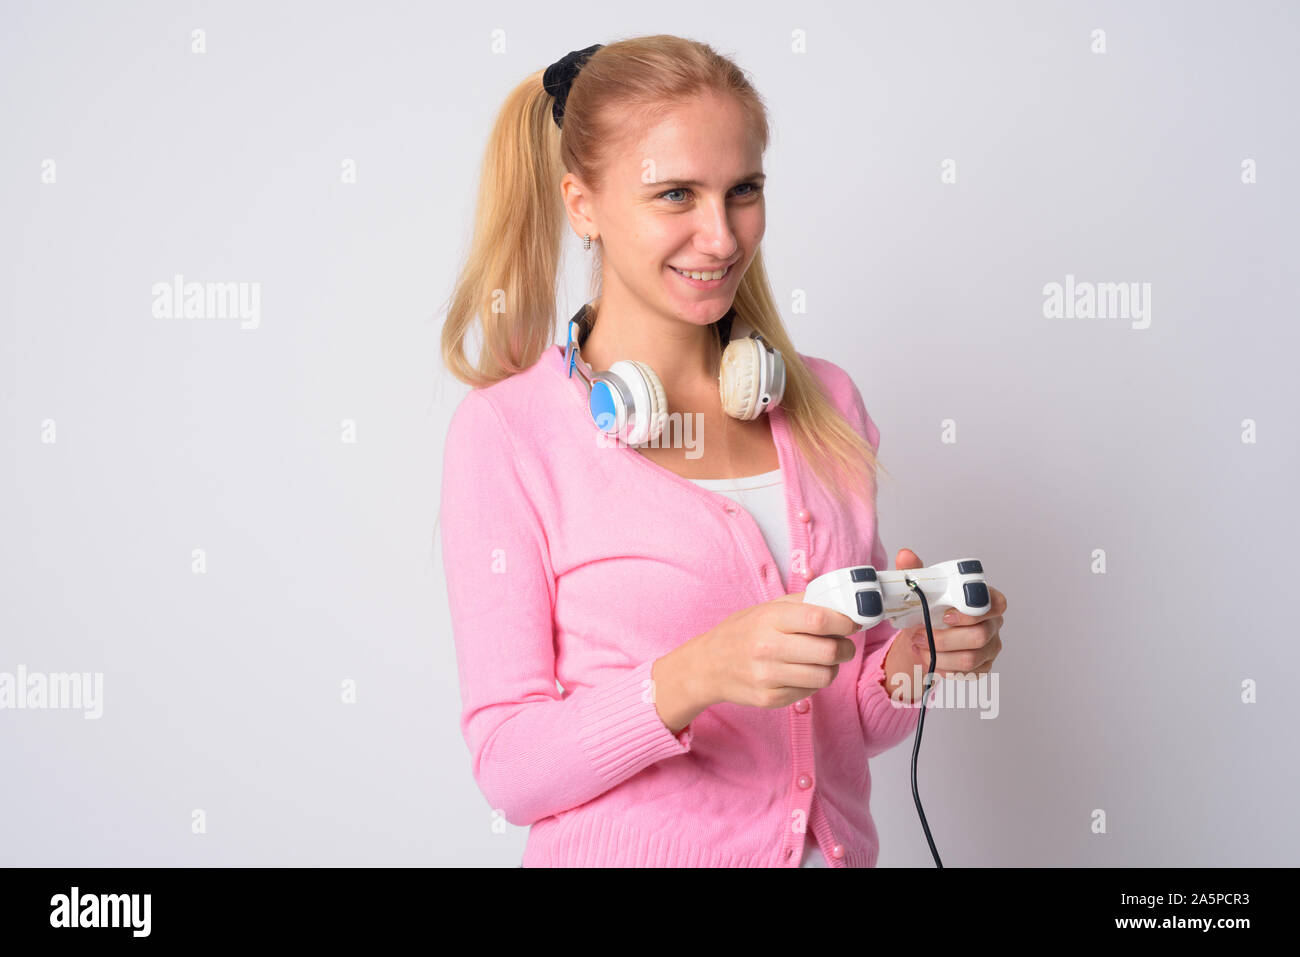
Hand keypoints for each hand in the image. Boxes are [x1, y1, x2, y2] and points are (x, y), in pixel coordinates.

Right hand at [691, 593, 860, 709]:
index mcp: (769, 619)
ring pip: (825, 676)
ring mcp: (768, 676)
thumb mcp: (766, 608)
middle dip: (845, 648)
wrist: (707, 666)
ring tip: (824, 660)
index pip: (819, 620)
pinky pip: (810, 692)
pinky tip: (802, 672)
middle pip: (828, 651)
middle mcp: (767, 648)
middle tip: (843, 645)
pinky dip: (813, 682)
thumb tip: (842, 605)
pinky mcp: (770, 698)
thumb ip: (803, 603)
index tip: (851, 623)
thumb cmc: (742, 632)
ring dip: (832, 668)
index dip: (844, 622)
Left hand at [881, 548, 1006, 700]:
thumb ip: (915, 572)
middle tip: (920, 634)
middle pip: (980, 635)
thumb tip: (905, 555)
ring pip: (970, 658)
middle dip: (944, 638)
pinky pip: (967, 674)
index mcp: (985, 600)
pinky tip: (931, 659)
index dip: (973, 612)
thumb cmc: (930, 609)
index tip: (946, 614)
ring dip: (939, 655)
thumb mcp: (921, 590)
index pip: (996, 603)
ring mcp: (991, 647)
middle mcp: (993, 624)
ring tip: (920, 647)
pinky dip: (944, 668)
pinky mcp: (983, 667)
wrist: (924, 635)